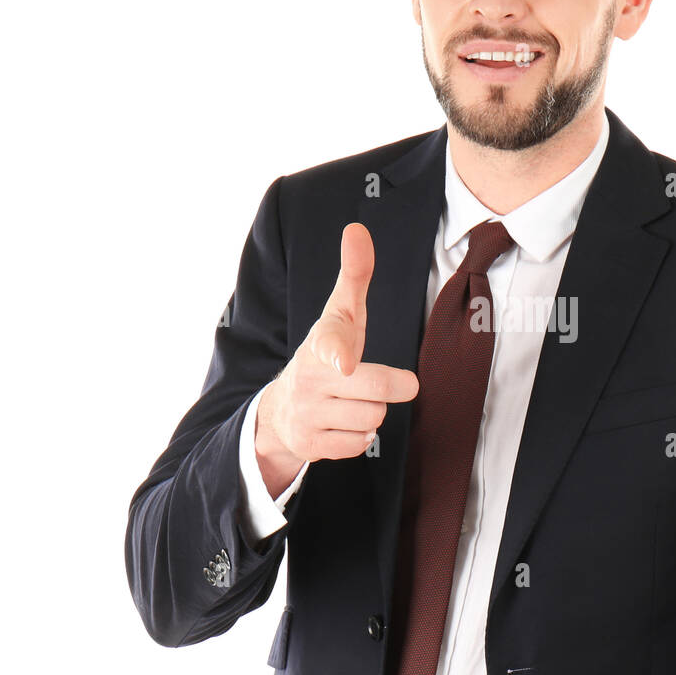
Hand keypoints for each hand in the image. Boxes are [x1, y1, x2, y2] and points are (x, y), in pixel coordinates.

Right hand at [255, 223, 418, 492]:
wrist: (281, 410)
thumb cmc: (328, 353)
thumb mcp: (341, 316)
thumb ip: (354, 275)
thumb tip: (356, 229)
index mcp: (319, 341)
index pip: (332, 345)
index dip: (339, 355)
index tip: (344, 363)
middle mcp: (307, 377)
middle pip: (376, 392)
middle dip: (391, 389)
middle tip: (394, 383)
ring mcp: (305, 414)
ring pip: (372, 420)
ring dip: (372, 414)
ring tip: (353, 402)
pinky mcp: (308, 446)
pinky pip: (359, 445)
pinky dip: (359, 437)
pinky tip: (343, 423)